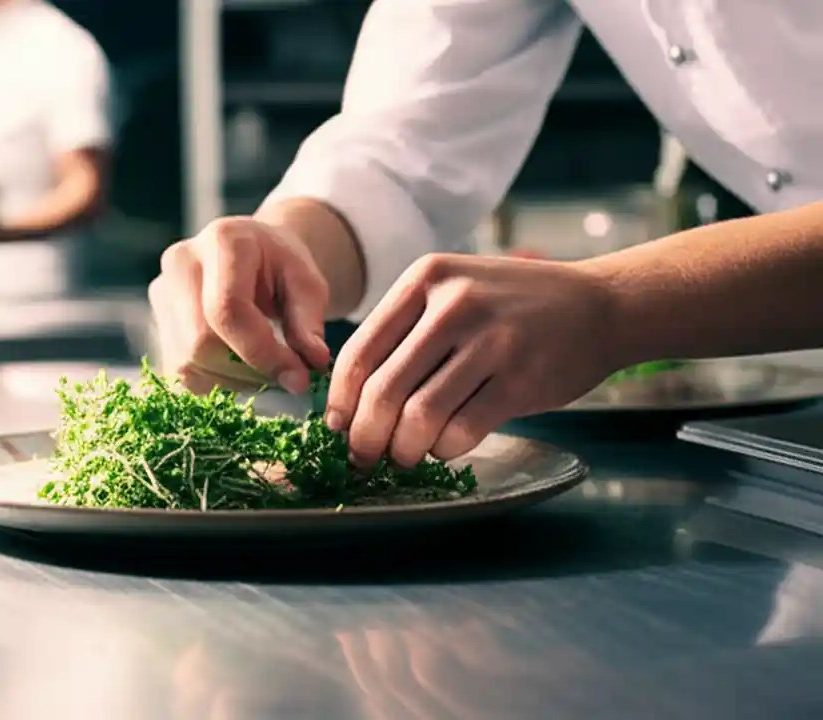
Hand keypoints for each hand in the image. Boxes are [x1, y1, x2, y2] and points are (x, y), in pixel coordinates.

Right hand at [148, 217, 332, 394]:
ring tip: (262, 364)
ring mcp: (162, 292)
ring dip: (233, 379)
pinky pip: (181, 372)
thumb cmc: (281, 266)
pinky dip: (215, 379)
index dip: (261, 352)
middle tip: (282, 373)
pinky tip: (237, 363)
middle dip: (247, 371)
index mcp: (222, 241)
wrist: (253, 253)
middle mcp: (180, 262)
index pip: (227, 310)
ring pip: (188, 363)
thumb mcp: (308, 283)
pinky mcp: (157, 321)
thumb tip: (312, 361)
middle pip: (200, 343)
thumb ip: (309, 321)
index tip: (296, 377)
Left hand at [326, 253, 620, 466]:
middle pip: (384, 390)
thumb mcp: (453, 291)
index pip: (359, 351)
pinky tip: (445, 447)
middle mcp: (454, 305)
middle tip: (364, 458)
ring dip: (403, 450)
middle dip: (365, 437)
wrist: (600, 305)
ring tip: (404, 456)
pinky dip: (444, 450)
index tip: (338, 428)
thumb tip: (350, 403)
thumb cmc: (512, 307)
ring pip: (420, 417)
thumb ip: (404, 332)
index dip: (341, 401)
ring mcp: (491, 341)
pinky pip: (462, 430)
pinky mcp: (522, 379)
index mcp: (425, 279)